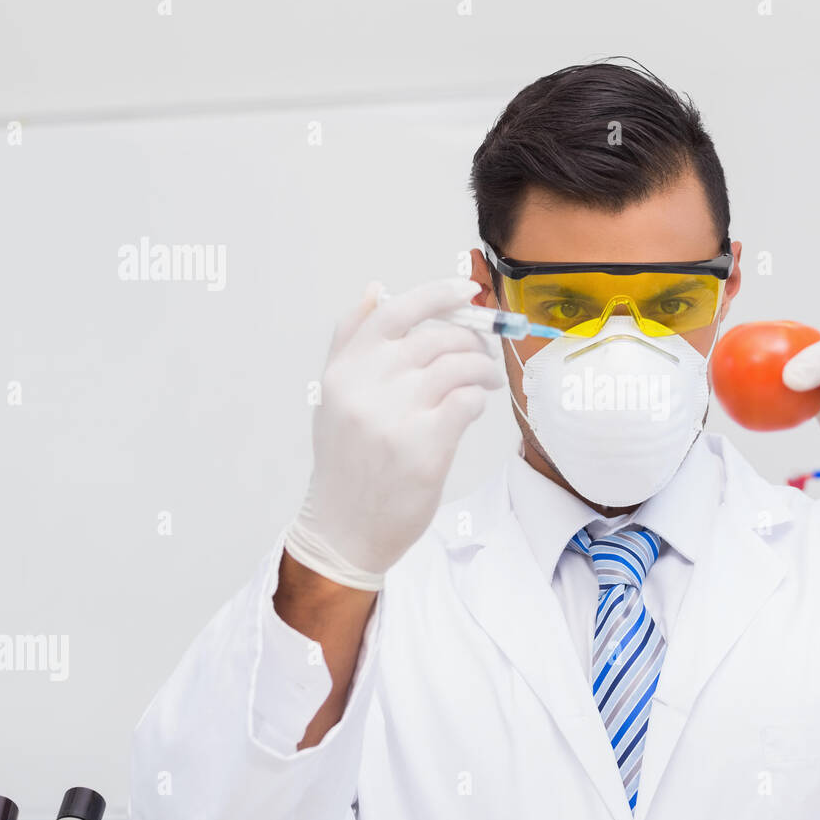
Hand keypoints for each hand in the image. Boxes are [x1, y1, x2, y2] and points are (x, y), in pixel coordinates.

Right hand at [284, 278, 505, 588]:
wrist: (343, 530)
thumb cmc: (346, 464)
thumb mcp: (333, 398)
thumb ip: (349, 341)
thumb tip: (374, 289)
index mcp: (345, 371)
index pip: (394, 312)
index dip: (437, 294)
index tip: (467, 291)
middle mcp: (366, 388)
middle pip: (436, 338)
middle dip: (471, 341)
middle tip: (483, 355)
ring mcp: (395, 418)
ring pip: (458, 366)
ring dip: (482, 369)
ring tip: (487, 380)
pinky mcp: (424, 448)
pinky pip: (467, 401)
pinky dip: (477, 398)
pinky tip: (474, 407)